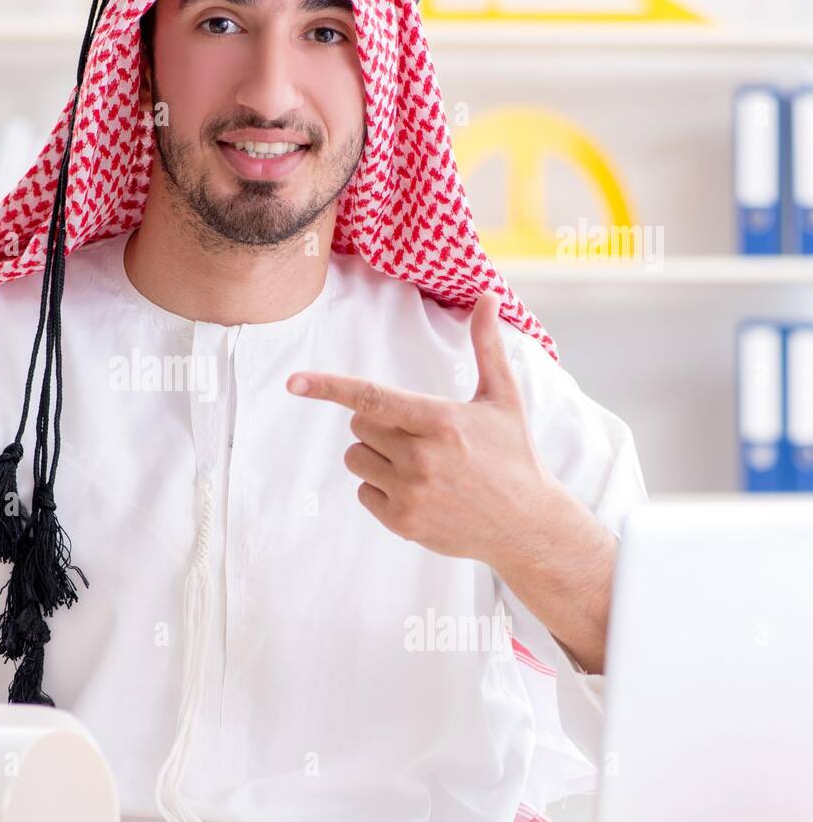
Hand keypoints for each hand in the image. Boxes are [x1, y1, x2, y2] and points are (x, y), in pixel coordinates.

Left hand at [286, 292, 565, 568]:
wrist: (526, 526)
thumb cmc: (513, 455)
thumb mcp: (503, 398)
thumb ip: (486, 346)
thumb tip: (487, 295)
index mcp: (439, 420)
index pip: (372, 397)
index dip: (329, 387)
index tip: (295, 382)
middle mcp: (421, 457)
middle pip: (359, 425)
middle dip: (378, 425)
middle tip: (417, 436)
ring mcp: (410, 492)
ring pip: (356, 458)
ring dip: (376, 458)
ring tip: (419, 466)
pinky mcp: (403, 521)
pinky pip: (363, 493)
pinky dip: (381, 490)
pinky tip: (418, 493)